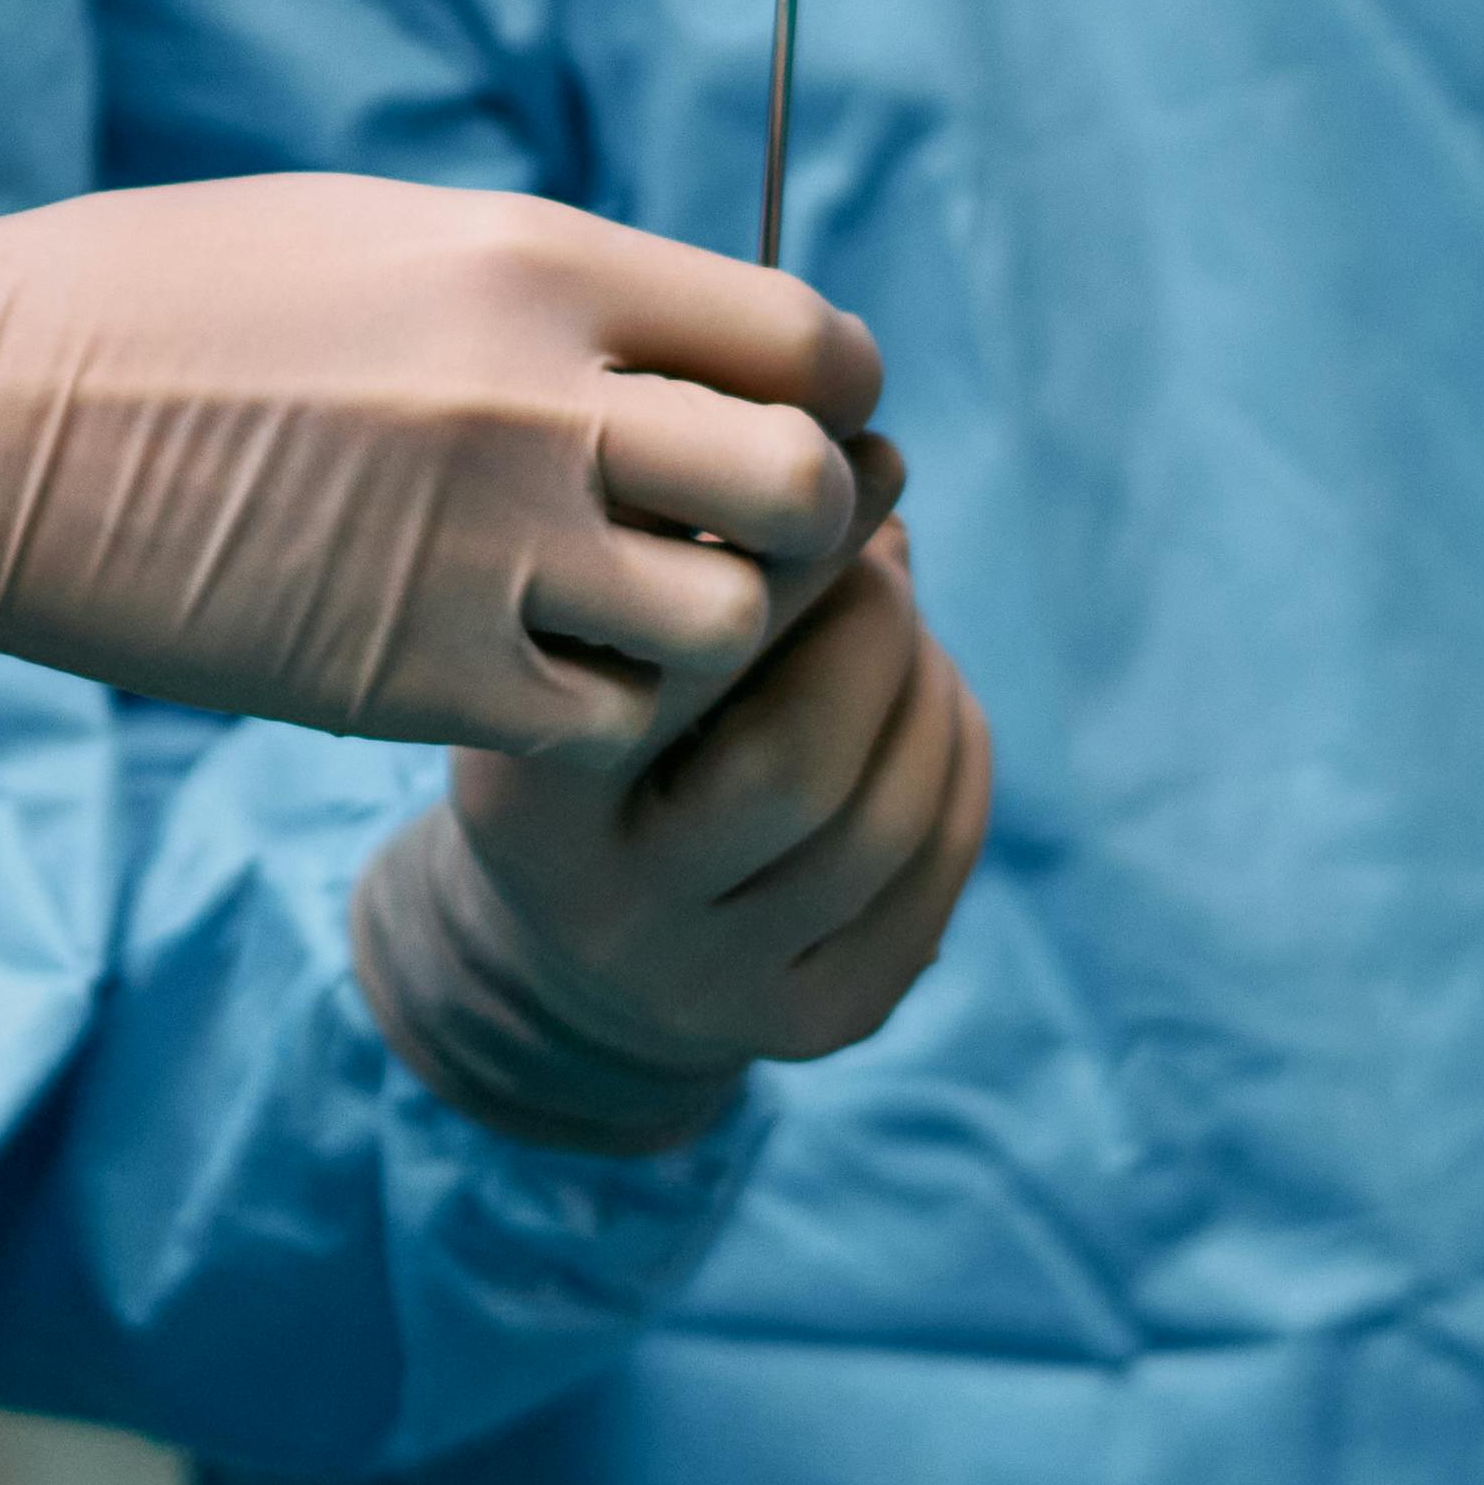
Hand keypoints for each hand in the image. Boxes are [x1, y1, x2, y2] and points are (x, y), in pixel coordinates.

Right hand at [0, 178, 887, 756]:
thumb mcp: (389, 238)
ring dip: (707, 637)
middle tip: (731, 545)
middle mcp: (539, 400)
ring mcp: (482, 549)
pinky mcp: (414, 678)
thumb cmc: (164, 308)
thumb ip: (562, 298)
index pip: (809, 346)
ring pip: (729, 630)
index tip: (771, 431)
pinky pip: (609, 727)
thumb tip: (708, 362)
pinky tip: (536, 679)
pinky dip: (602, 717)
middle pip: (808, 492)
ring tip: (626, 619)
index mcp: (540, 263)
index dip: (825, 403)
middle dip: (803, 530)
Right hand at [352, 530, 994, 1144]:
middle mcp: (611, 916)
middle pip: (798, 765)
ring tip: (906, 624)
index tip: (847, 461)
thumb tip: (868, 474)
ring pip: (885, 824)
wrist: (564, 943)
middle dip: (873, 630)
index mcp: (527, 803)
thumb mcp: (584, 638)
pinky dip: (956, 763)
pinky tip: (930, 706)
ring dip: (926, 689)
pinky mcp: (811, 1023)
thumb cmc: (583, 723)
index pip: (679, 669)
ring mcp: (714, 986)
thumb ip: (694, 556)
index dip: (790, 554)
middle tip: (883, 554)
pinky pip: (933, 881)